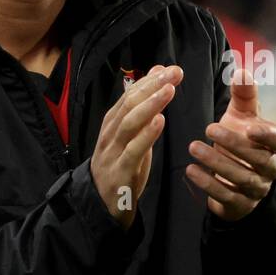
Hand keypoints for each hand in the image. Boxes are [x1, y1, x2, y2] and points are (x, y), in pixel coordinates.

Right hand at [91, 64, 181, 228]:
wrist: (101, 205)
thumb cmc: (121, 166)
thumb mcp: (132, 136)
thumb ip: (143, 109)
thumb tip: (157, 75)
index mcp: (112, 124)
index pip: (129, 96)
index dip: (149, 80)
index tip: (171, 69)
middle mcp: (110, 134)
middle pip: (129, 105)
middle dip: (152, 87)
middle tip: (174, 73)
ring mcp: (113, 153)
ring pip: (128, 124)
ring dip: (150, 105)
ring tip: (168, 90)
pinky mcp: (120, 173)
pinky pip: (133, 151)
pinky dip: (146, 135)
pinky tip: (160, 122)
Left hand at [186, 68, 275, 221]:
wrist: (233, 176)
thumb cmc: (241, 137)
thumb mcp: (242, 115)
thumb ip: (244, 94)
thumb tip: (241, 70)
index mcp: (275, 146)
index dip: (268, 135)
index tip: (249, 127)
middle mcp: (270, 169)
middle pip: (258, 159)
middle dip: (233, 144)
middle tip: (208, 128)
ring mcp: (256, 189)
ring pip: (242, 178)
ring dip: (217, 162)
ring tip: (193, 147)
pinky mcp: (240, 204)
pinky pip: (226, 196)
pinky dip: (207, 183)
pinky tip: (190, 170)